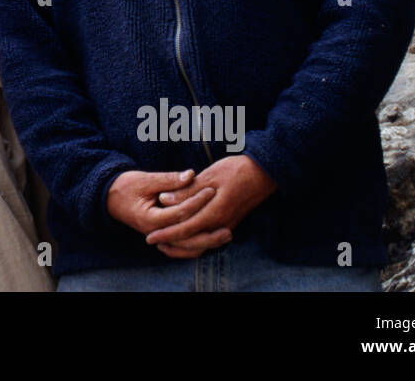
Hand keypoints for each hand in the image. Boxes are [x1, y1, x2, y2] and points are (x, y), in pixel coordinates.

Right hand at [106, 170, 217, 239]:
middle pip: (186, 238)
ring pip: (186, 246)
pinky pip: (182, 244)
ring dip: (206, 242)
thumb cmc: (126, 186)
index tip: (211, 190)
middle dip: (208, 233)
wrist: (108, 198)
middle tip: (228, 227)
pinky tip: (211, 237)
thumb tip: (191, 175)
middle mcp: (155, 232)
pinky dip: (196, 243)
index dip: (196, 201)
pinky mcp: (162, 235)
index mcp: (150, 218)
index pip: (179, 213)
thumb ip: (169, 179)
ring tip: (226, 234)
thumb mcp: (145, 179)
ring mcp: (159, 236)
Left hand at [146, 155, 276, 257]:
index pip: (185, 229)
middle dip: (171, 243)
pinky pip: (209, 238)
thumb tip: (164, 200)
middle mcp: (222, 224)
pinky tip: (185, 234)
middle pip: (192, 242)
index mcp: (215, 212)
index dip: (166, 234)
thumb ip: (187, 191)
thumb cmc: (237, 170)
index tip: (149, 237)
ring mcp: (227, 225)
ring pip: (201, 243)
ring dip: (182, 244)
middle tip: (152, 240)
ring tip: (164, 241)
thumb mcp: (209, 176)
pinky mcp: (230, 223)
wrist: (265, 173)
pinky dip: (195, 239)